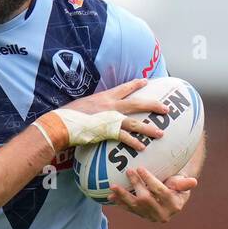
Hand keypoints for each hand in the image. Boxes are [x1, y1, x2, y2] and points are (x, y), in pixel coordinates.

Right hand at [34, 78, 169, 152]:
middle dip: (153, 105)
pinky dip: (134, 142)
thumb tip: (93, 110)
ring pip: (135, 122)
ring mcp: (111, 118)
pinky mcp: (107, 131)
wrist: (61, 122)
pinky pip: (125, 137)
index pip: (124, 88)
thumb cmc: (67, 115)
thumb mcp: (82, 105)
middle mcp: (111, 105)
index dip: (136, 84)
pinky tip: (142, 147)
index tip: (146, 81)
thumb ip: (92, 106)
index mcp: (104, 97)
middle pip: (137, 103)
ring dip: (149, 128)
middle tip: (166, 109)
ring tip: (161, 133)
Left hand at [107, 166, 196, 222]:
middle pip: (146, 199)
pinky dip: (119, 202)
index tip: (140, 168)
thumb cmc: (177, 185)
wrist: (172, 196)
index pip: (160, 191)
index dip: (149, 180)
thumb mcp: (182, 183)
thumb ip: (185, 183)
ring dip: (123, 196)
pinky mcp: (141, 216)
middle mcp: (162, 214)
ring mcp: (150, 216)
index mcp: (174, 205)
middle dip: (136, 185)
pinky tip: (110, 196)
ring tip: (113, 186)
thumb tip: (193, 182)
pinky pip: (129, 209)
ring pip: (135, 206)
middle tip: (128, 171)